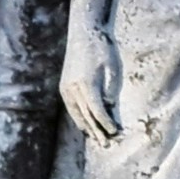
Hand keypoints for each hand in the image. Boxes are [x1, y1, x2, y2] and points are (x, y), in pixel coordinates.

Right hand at [60, 14, 120, 147]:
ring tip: (95, 139)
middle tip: (106, 145)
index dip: (106, 124)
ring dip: (86, 127)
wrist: (84, 33)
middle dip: (97, 131)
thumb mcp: (113, 69)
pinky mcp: (64, 86)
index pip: (97, 112)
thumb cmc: (103, 49)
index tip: (115, 132)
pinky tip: (85, 124)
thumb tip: (108, 109)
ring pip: (76, 114)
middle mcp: (73, 89)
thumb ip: (110, 91)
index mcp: (87, 85)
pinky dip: (79, 117)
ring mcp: (66, 88)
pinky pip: (71, 107)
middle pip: (86, 116)